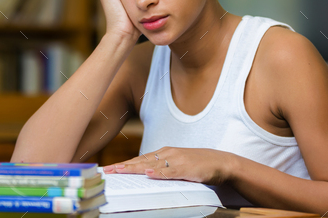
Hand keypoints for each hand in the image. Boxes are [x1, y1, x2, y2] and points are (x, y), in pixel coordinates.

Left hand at [102, 146, 235, 185]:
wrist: (220, 162)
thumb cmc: (198, 164)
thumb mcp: (176, 165)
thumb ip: (162, 168)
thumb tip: (146, 174)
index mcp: (163, 153)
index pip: (139, 159)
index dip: (124, 164)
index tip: (110, 168)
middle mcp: (167, 154)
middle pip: (140, 161)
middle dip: (123, 166)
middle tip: (107, 170)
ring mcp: (176, 160)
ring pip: (150, 165)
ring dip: (134, 168)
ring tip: (120, 171)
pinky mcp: (185, 168)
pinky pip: (169, 171)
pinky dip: (158, 173)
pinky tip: (148, 174)